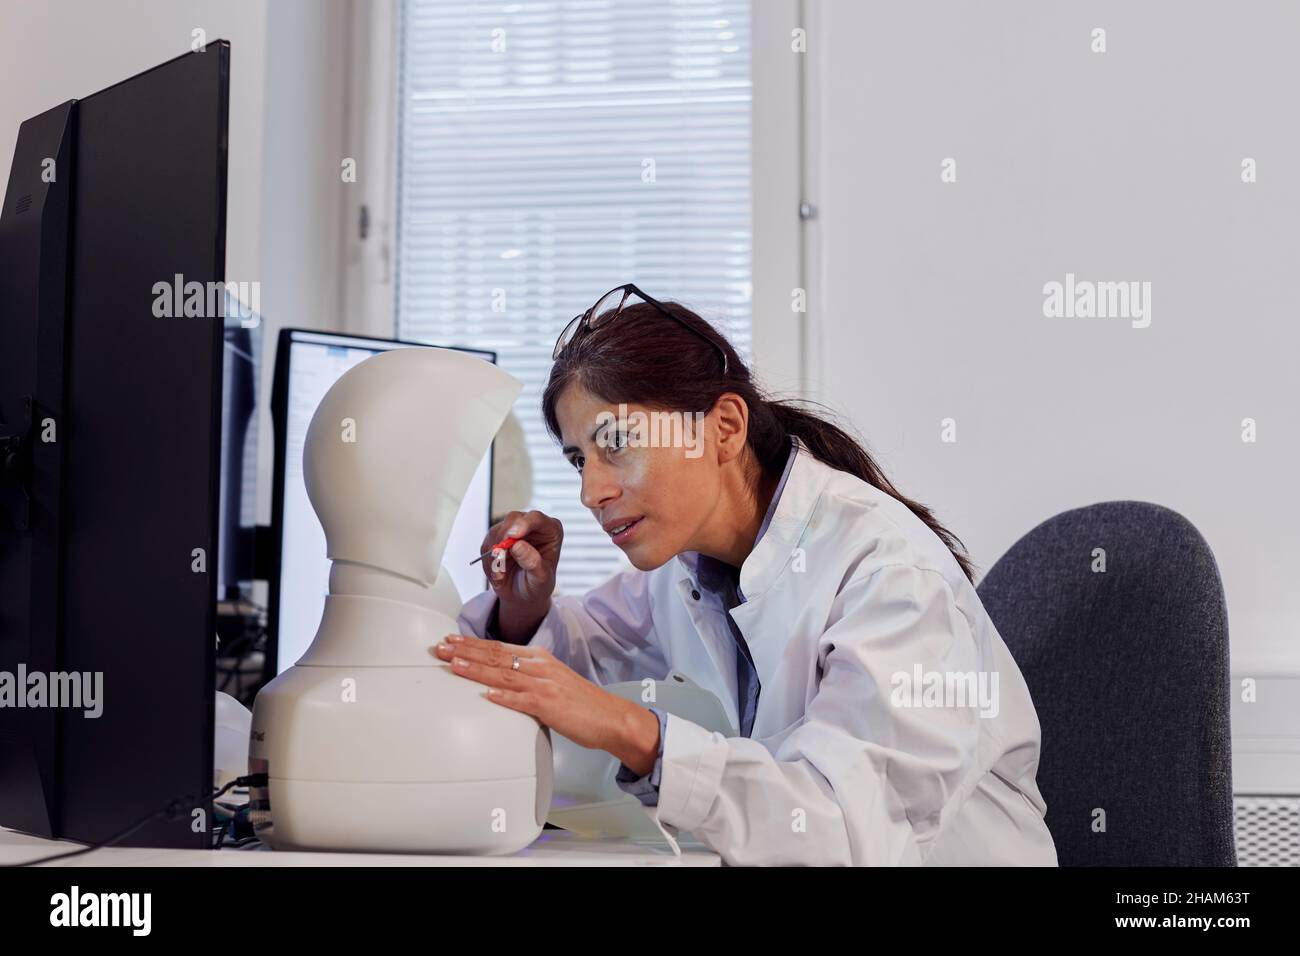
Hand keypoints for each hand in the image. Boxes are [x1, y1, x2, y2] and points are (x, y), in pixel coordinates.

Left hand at [432, 634, 658, 771]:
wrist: (610, 716)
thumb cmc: (581, 701)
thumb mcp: (552, 679)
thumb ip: (526, 675)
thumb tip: (499, 678)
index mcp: (539, 658)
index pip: (499, 646)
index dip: (472, 644)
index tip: (451, 641)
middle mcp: (540, 667)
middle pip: (496, 655)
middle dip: (465, 651)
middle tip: (440, 648)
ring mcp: (544, 685)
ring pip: (504, 673)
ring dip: (476, 669)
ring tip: (454, 665)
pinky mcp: (549, 705)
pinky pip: (522, 700)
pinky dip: (503, 696)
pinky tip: (486, 694)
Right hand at [481, 510, 562, 641]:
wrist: (523, 596)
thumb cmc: (537, 585)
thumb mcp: (540, 579)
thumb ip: (532, 562)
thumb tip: (518, 545)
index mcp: (550, 531)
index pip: (537, 518)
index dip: (524, 524)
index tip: (513, 534)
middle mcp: (532, 526)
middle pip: (513, 519)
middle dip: (503, 538)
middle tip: (499, 557)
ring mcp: (513, 530)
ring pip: (496, 532)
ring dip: (495, 555)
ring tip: (502, 575)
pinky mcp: (497, 539)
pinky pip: (487, 545)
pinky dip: (489, 561)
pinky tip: (498, 574)